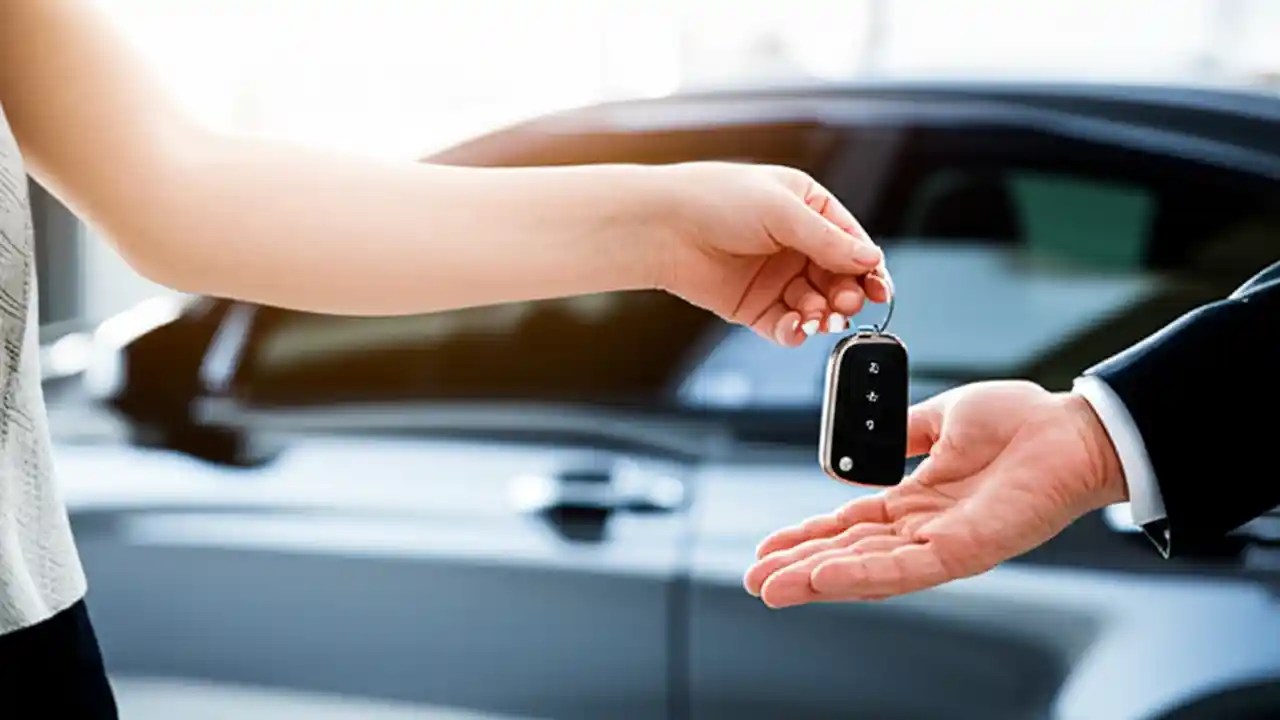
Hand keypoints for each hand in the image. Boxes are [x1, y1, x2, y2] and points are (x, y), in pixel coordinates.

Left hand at [655, 162, 889, 344]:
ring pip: (817, 304)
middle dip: (847, 294)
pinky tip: (796, 328)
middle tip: (845, 304)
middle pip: (839, 278)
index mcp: (808, 209)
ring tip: (818, 316)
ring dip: (823, 314)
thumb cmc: (714, 200)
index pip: (852, 242)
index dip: (868, 268)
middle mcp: (795, 243)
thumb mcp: (782, 211)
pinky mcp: (755, 306)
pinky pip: (787, 324)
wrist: (662, 227)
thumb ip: (829, 241)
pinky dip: (796, 330)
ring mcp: (776, 276)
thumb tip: (871, 260)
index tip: (879, 289)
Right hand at [743, 381, 1127, 606]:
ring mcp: (944, 545)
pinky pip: (904, 570)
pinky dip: (859, 577)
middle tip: (755, 580)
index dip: (807, 536)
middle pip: (849, 554)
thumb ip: (903, 433)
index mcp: (918, 500)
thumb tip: (864, 444)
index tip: (767, 546)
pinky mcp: (965, 552)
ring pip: (867, 569)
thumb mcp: (944, 418)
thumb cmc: (1023, 421)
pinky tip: (823, 580)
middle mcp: (926, 529)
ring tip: (773, 588)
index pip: (851, 526)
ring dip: (817, 579)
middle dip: (799, 567)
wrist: (1073, 427)